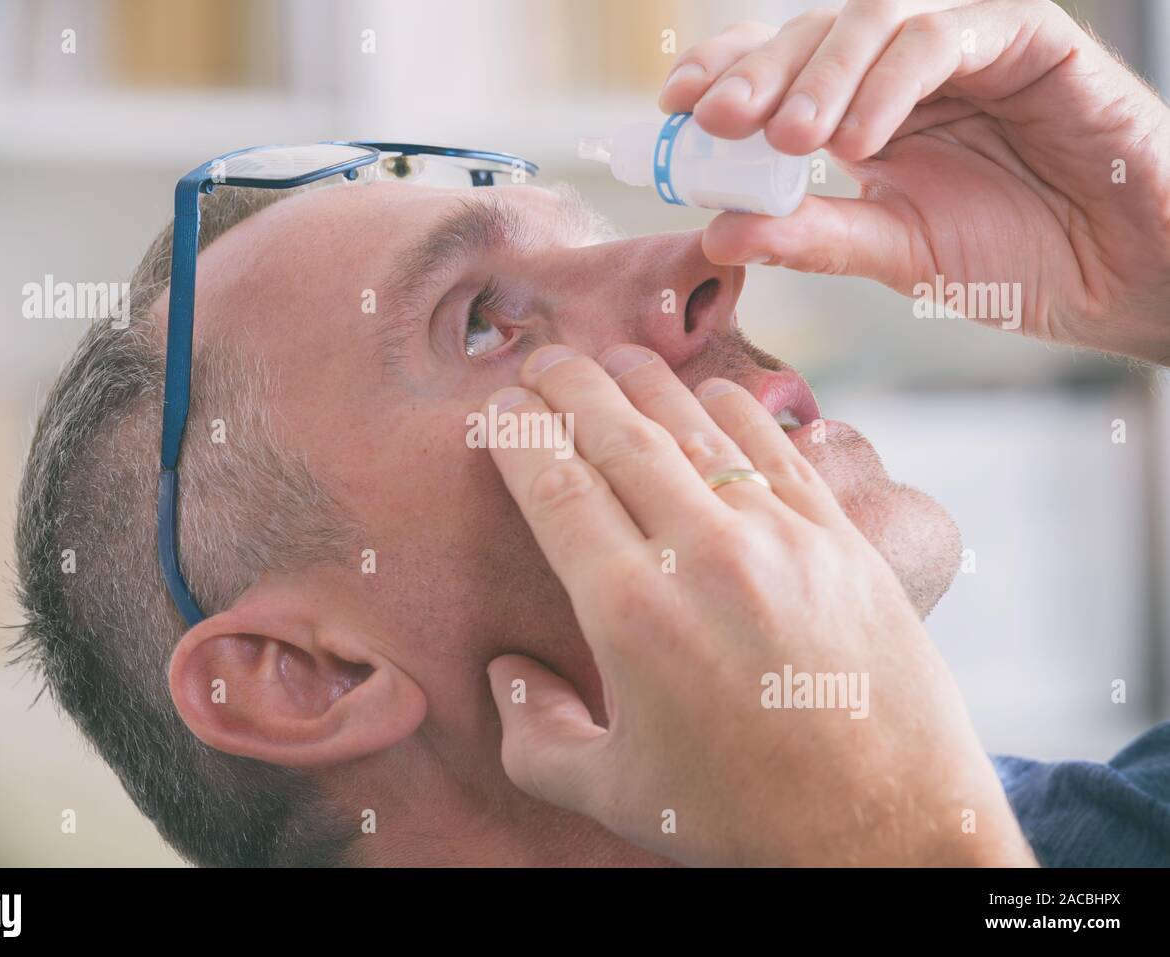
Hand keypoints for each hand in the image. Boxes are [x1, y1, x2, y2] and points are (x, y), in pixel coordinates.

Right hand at [482, 343, 1034, 865]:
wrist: (887, 826)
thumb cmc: (743, 817)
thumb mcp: (610, 792)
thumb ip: (534, 731)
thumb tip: (507, 672)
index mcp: (629, 612)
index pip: (553, 485)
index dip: (517, 433)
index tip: (497, 408)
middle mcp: (700, 555)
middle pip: (615, 432)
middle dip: (566, 383)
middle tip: (539, 359)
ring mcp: (778, 537)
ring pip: (693, 424)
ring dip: (642, 382)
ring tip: (611, 360)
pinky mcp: (837, 537)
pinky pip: (774, 445)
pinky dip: (733, 407)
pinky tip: (708, 392)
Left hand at [660, 0, 1169, 363]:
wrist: (1121, 274)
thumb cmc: (1016, 259)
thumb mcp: (893, 252)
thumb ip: (811, 236)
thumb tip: (715, 231)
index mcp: (864, 111)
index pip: (780, 71)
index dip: (725, 74)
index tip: (673, 109)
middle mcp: (902, 70)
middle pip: (811, 34)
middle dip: (756, 74)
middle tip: (715, 120)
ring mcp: (963, 45)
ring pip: (872, 19)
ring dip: (820, 76)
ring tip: (792, 141)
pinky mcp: (1025, 36)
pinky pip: (944, 35)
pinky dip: (893, 81)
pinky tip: (862, 140)